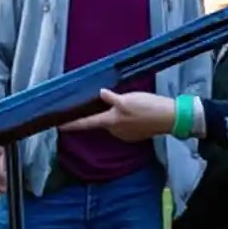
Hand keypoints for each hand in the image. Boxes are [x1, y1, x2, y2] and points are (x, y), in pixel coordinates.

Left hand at [60, 89, 176, 141]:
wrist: (168, 118)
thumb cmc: (147, 107)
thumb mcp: (128, 99)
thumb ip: (112, 98)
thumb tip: (100, 93)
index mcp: (110, 121)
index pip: (87, 123)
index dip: (72, 124)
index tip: (59, 125)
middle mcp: (115, 131)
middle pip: (101, 121)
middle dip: (101, 113)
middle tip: (108, 100)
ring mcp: (126, 134)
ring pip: (114, 123)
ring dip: (115, 115)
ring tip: (128, 103)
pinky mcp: (135, 134)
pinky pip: (125, 125)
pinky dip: (126, 119)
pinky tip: (135, 111)